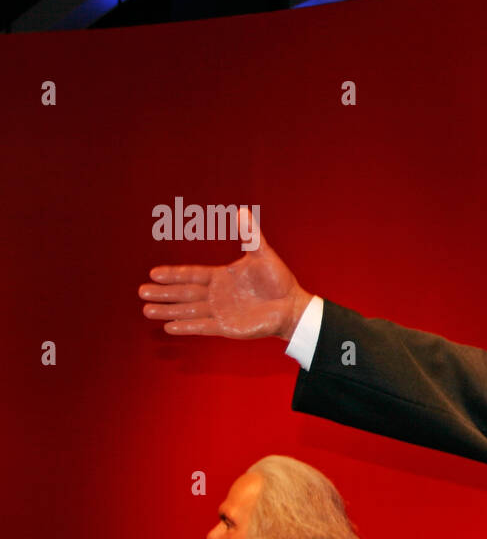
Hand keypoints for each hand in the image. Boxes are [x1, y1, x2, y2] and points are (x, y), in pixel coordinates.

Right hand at [139, 206, 313, 339]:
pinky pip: (203, 327)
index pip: (192, 274)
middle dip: (163, 293)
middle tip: (141, 292)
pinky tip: (169, 327)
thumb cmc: (278, 280)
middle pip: (184, 293)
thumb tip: (242, 211)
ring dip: (168, 310)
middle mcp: (216, 295)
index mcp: (221, 277)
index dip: (174, 274)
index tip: (154, 273)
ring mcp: (221, 312)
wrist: (292, 305)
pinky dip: (187, 327)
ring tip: (147, 310)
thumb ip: (250, 235)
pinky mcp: (228, 327)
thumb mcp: (262, 255)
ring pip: (189, 310)